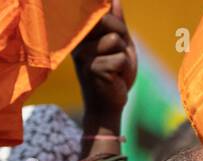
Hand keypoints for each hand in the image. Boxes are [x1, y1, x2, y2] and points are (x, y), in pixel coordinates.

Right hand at [71, 0, 135, 122]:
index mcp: (82, 36)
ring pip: (115, 39)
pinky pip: (120, 58)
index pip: (97, 12)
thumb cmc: (114, 74)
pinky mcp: (94, 70)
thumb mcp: (119, 45)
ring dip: (123, 54)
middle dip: (120, 34)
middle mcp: (78, 44)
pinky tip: (115, 78)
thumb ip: (117, 23)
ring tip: (115, 68)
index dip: (109, 16)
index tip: (111, 16)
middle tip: (119, 53)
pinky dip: (124, 68)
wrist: (109, 106)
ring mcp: (84, 56)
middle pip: (106, 19)